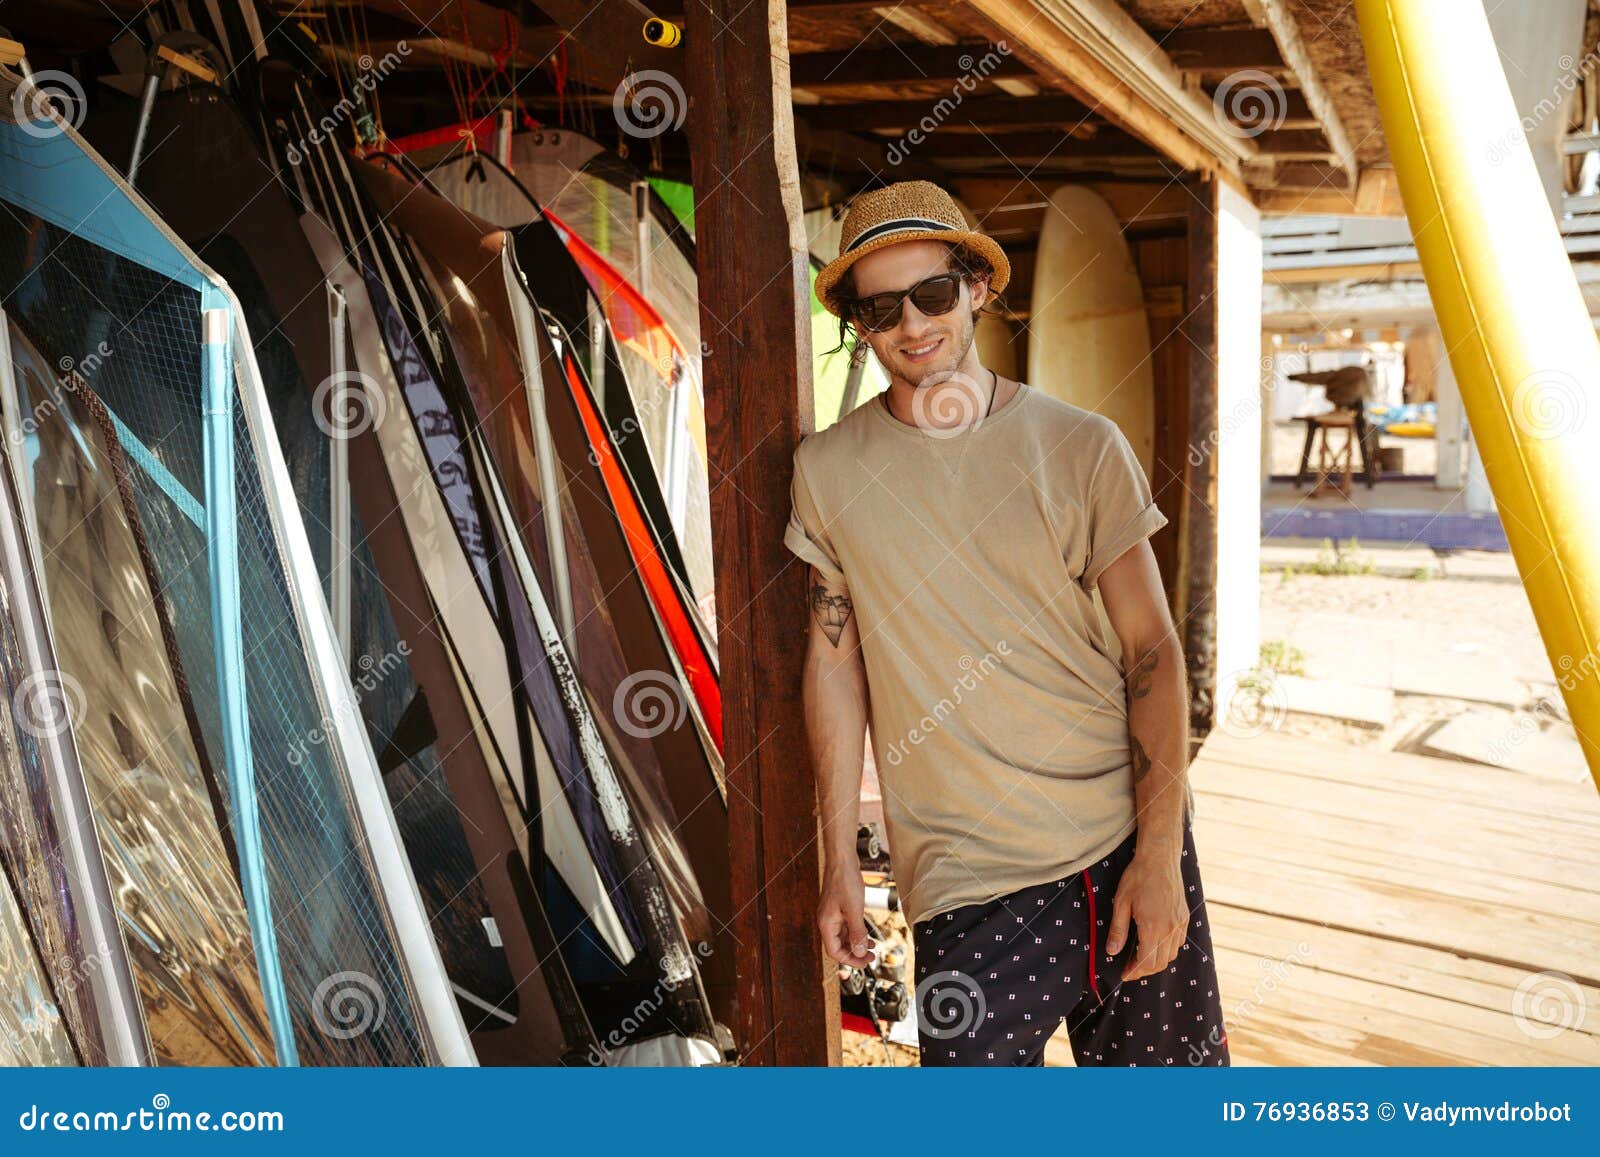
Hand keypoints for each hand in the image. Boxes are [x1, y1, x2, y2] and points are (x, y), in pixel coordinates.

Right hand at [817, 867, 873, 967]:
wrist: (842, 860)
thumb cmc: (845, 881)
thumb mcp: (854, 910)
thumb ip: (857, 933)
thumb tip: (860, 952)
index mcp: (826, 924)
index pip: (835, 951)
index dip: (850, 960)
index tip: (865, 963)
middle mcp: (827, 921)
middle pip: (838, 946)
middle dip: (855, 953)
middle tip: (871, 958)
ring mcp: (832, 915)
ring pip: (844, 937)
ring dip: (857, 944)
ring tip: (873, 948)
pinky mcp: (839, 908)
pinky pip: (846, 927)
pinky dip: (857, 933)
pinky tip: (867, 935)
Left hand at [1105, 846, 1186, 982]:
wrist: (1160, 858)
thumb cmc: (1138, 877)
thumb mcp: (1121, 903)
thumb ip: (1118, 930)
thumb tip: (1112, 951)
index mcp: (1153, 927)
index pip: (1145, 962)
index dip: (1134, 972)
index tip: (1124, 974)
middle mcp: (1170, 929)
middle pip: (1160, 963)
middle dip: (1144, 970)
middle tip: (1129, 968)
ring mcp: (1180, 924)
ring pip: (1171, 955)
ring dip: (1157, 962)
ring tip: (1141, 958)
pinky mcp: (1185, 918)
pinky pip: (1179, 943)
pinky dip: (1168, 950)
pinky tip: (1156, 944)